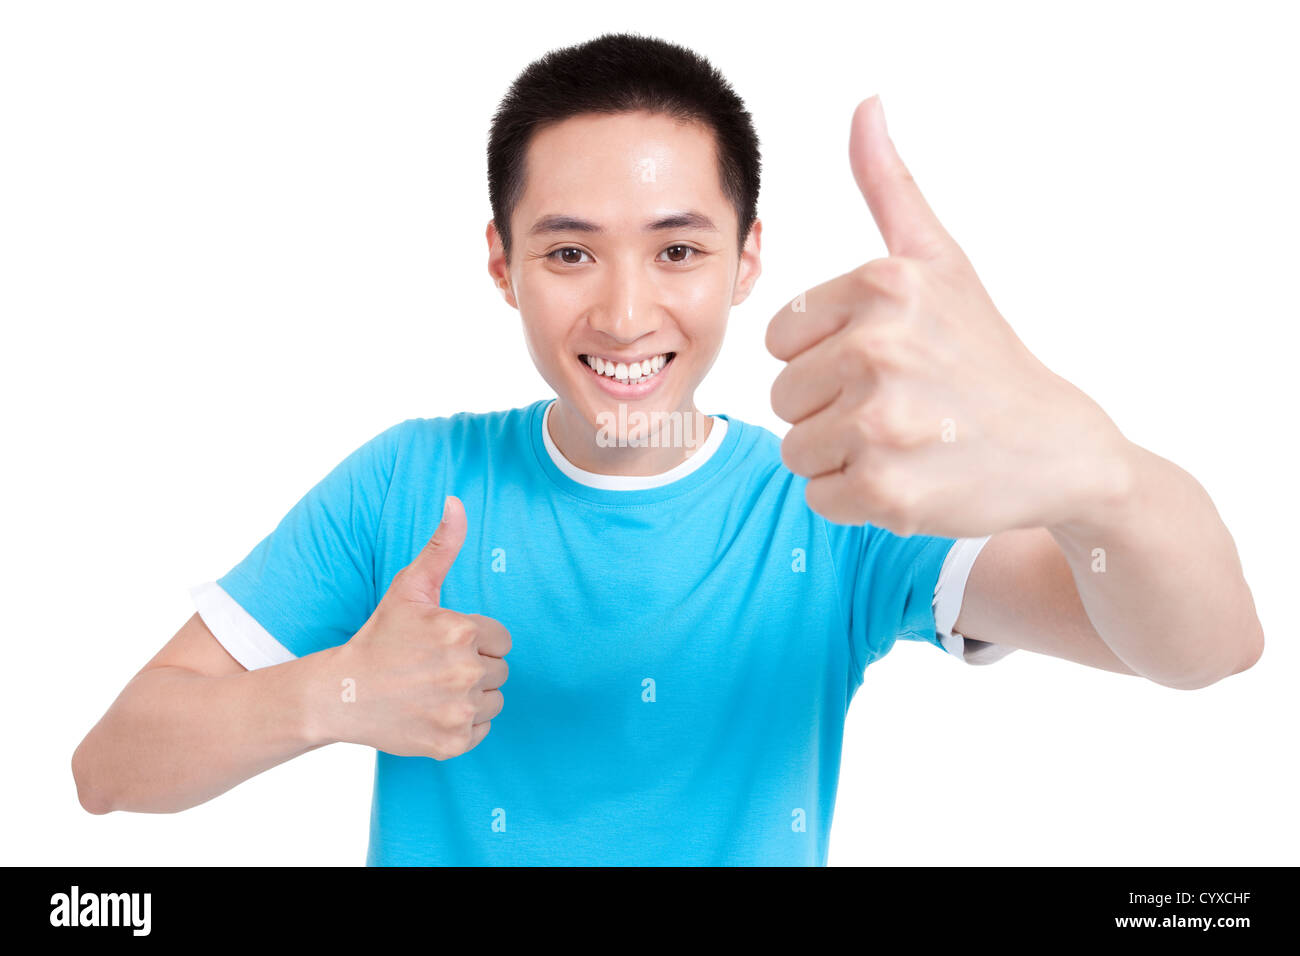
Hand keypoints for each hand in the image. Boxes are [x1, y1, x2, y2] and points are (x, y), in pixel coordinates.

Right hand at [322, 495, 509, 758]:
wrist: (341, 694)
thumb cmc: (378, 637)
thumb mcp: (409, 588)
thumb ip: (441, 546)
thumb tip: (456, 501)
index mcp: (462, 632)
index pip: (502, 639)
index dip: (476, 641)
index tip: (443, 644)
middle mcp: (466, 672)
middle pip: (500, 671)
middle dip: (474, 667)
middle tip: (433, 668)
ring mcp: (459, 711)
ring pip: (494, 702)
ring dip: (471, 697)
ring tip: (433, 689)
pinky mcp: (453, 743)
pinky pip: (482, 731)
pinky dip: (462, 726)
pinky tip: (432, 713)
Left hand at [766, 96, 1130, 537]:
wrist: (1060, 448)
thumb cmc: (985, 354)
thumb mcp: (941, 261)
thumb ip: (890, 188)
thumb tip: (866, 105)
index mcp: (883, 286)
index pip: (781, 338)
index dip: (822, 357)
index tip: (881, 361)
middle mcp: (879, 349)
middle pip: (784, 398)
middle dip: (831, 409)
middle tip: (900, 407)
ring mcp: (882, 424)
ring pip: (797, 450)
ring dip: (842, 455)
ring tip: (904, 441)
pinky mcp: (887, 492)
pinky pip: (820, 498)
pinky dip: (857, 500)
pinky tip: (909, 478)